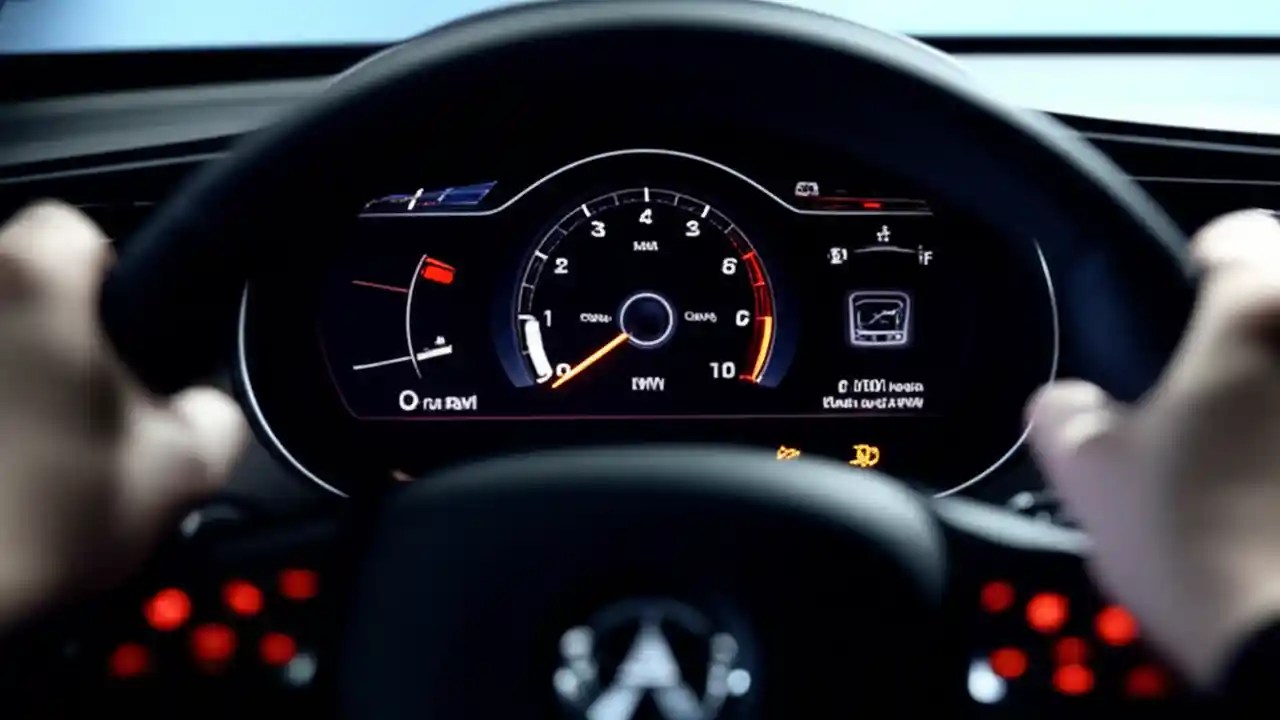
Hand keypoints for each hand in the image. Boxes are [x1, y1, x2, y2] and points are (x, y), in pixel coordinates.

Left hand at [0, 201, 245, 630]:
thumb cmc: (36, 528)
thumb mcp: (179, 475)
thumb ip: (216, 418)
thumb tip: (205, 408)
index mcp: (32, 283)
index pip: (72, 228)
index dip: (101, 280)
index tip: (104, 333)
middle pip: (9, 278)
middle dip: (37, 328)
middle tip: (60, 405)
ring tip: (10, 443)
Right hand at [1028, 209, 1279, 686]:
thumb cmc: (1207, 551)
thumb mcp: (1089, 475)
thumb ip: (1061, 414)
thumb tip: (1061, 406)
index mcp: (1258, 313)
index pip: (1232, 234)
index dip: (1198, 262)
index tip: (1193, 290)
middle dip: (1254, 335)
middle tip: (1220, 392)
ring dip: (1279, 393)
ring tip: (1259, 450)